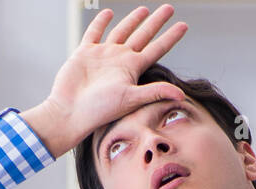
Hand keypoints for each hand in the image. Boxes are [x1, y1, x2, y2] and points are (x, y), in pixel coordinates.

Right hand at [35, 5, 189, 156]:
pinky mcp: (85, 53)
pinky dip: (101, 22)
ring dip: (132, 20)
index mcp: (132, 69)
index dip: (171, 37)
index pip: (157, 48)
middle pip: (142, 35)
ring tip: (144, 10)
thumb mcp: (131, 99)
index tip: (184, 26)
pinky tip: (109, 14)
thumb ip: (155, 92)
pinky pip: (95, 32)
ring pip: (122, 31)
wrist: (71, 112)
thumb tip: (182, 95)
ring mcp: (103, 55)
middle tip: (169, 8)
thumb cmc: (100, 110)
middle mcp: (120, 60)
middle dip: (156, 21)